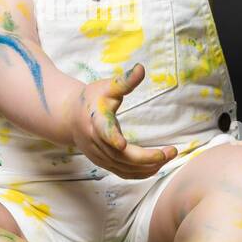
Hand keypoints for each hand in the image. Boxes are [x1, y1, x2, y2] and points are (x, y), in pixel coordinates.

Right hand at [64, 64, 177, 178]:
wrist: (69, 118)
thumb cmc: (91, 99)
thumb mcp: (107, 87)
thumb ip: (125, 81)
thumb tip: (141, 68)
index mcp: (96, 121)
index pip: (103, 132)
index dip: (112, 138)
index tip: (122, 143)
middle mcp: (96, 142)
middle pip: (121, 156)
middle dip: (148, 157)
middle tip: (172, 151)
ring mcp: (99, 156)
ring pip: (125, 168)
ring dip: (149, 166)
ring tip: (169, 155)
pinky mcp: (104, 164)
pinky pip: (124, 173)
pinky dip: (141, 173)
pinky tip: (157, 166)